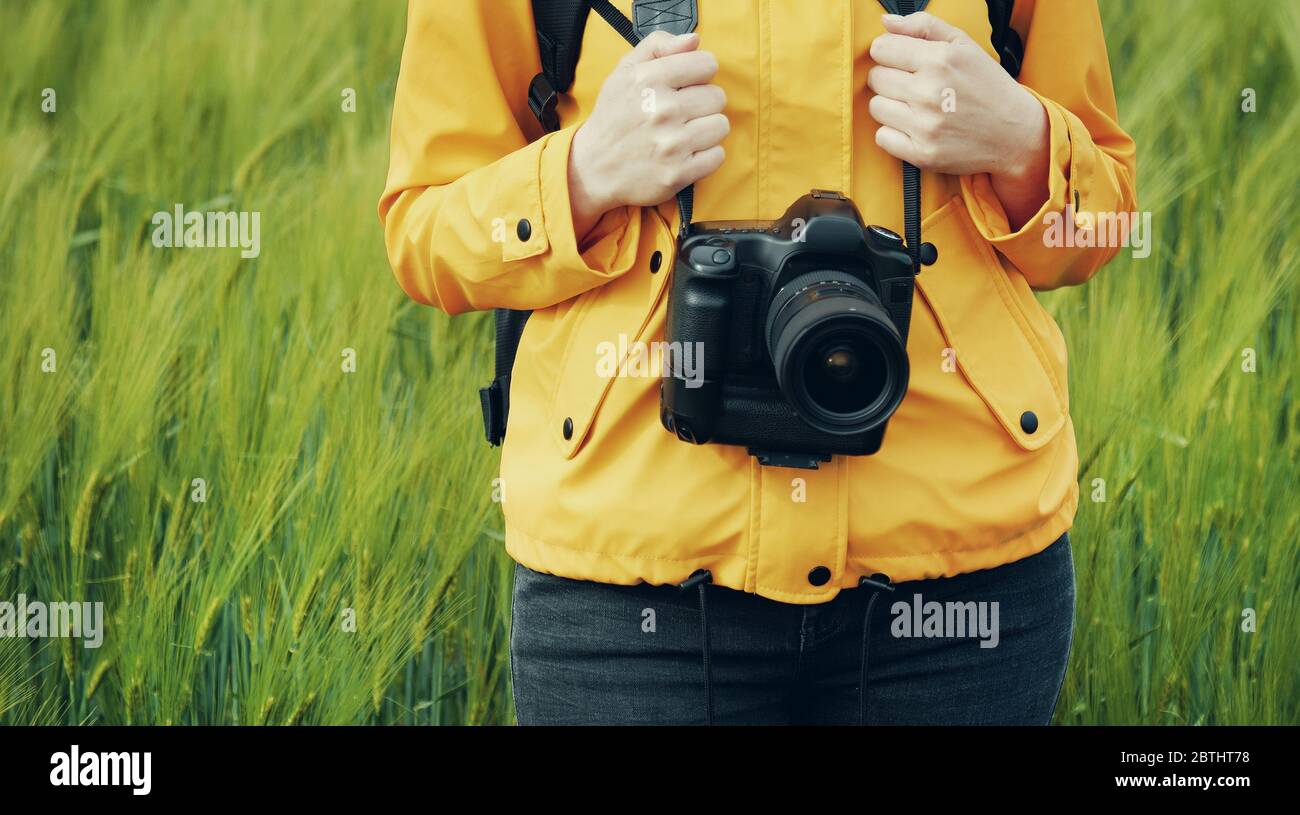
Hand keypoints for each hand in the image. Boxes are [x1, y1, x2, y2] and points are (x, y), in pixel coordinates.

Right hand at [568, 31, 728, 239]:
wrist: (592, 169)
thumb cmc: (613, 117)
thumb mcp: (624, 71)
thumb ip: (657, 46)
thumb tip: (694, 40)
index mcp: (649, 79)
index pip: (707, 64)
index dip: (698, 74)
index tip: (685, 85)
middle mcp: (662, 110)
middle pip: (717, 96)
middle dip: (702, 103)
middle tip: (680, 114)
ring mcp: (672, 144)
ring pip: (720, 125)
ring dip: (706, 130)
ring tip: (683, 134)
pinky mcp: (679, 173)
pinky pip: (717, 156)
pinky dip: (705, 156)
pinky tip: (685, 154)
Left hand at [867, 12, 1048, 227]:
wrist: (1015, 133)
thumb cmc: (987, 85)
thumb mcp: (964, 45)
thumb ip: (923, 26)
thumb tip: (885, 21)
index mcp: (940, 59)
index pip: (880, 48)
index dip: (889, 53)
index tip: (903, 60)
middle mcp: (929, 91)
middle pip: (876, 77)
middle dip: (890, 78)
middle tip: (914, 86)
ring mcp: (925, 125)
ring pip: (875, 107)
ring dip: (891, 106)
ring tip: (917, 107)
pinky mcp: (921, 153)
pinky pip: (881, 137)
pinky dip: (894, 133)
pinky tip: (916, 128)